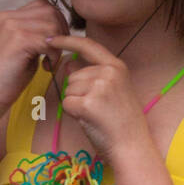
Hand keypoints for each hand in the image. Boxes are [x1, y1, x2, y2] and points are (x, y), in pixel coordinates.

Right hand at [0, 0, 69, 110]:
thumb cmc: (10, 74)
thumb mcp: (24, 46)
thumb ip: (37, 31)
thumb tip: (61, 22)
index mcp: (8, 16)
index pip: (43, 5)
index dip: (56, 22)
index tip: (54, 44)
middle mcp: (8, 17)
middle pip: (50, 11)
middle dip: (61, 32)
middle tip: (54, 53)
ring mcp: (12, 26)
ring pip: (52, 25)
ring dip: (58, 45)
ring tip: (48, 60)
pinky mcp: (19, 40)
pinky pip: (49, 40)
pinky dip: (54, 55)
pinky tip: (45, 66)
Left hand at [46, 35, 146, 158]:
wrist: (132, 146)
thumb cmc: (121, 122)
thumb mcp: (113, 89)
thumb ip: (93, 74)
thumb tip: (68, 63)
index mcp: (116, 66)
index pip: (87, 45)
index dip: (67, 40)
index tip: (51, 38)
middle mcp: (109, 72)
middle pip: (73, 75)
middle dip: (77, 92)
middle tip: (98, 108)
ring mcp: (99, 87)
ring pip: (68, 89)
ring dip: (76, 103)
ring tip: (96, 114)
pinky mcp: (88, 103)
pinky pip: (66, 103)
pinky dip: (73, 114)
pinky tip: (90, 120)